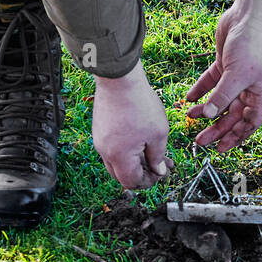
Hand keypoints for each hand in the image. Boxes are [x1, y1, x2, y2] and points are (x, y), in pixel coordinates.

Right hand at [92, 61, 174, 188]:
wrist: (119, 79)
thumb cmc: (140, 104)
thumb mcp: (158, 134)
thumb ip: (158, 156)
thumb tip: (158, 171)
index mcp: (119, 157)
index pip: (132, 182)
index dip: (149, 181)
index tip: (162, 172)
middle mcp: (105, 151)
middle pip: (122, 175)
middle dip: (142, 173)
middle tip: (160, 164)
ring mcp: (100, 140)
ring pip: (117, 162)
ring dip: (135, 161)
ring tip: (154, 151)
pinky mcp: (100, 129)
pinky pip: (113, 148)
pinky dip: (127, 150)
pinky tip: (142, 140)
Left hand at [186, 0, 261, 151]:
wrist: (250, 15)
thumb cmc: (252, 45)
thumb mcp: (236, 75)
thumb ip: (221, 97)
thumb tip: (207, 116)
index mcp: (261, 94)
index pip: (249, 124)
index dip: (236, 138)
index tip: (220, 149)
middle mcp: (250, 88)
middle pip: (232, 115)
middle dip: (216, 128)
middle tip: (199, 140)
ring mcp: (237, 77)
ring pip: (220, 101)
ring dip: (206, 111)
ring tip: (190, 119)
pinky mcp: (225, 65)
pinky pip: (211, 83)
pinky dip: (201, 91)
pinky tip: (188, 99)